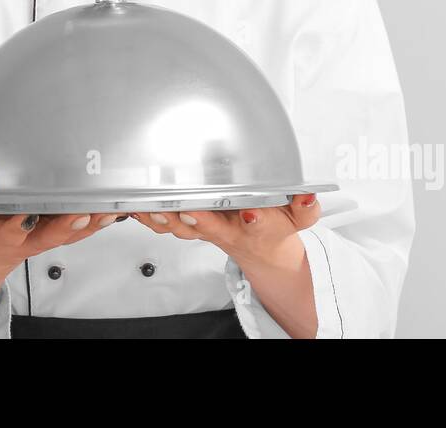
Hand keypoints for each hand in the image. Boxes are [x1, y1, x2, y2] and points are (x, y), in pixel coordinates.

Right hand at [0, 210, 126, 274]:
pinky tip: (112, 210)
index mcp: (0, 237)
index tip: (27, 217)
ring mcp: (46, 235)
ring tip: (107, 211)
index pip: (10, 231)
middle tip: (81, 213)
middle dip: (66, 225)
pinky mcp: (59, 231)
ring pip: (72, 232)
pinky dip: (98, 220)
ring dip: (90, 223)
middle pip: (51, 234)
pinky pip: (81, 227)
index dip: (19, 225)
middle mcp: (28, 238)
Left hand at [129, 193, 321, 267]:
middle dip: (199, 219)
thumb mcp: (298, 219)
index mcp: (257, 226)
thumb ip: (305, 207)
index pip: (258, 222)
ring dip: (166, 219)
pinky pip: (166, 225)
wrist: (261, 251)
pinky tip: (136, 206)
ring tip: (153, 206)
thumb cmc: (276, 227)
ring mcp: (206, 230)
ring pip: (182, 228)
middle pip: (211, 227)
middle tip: (187, 208)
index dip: (254, 219)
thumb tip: (309, 194)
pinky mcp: (189, 228)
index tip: (249, 212)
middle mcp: (228, 231)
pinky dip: (149, 217)